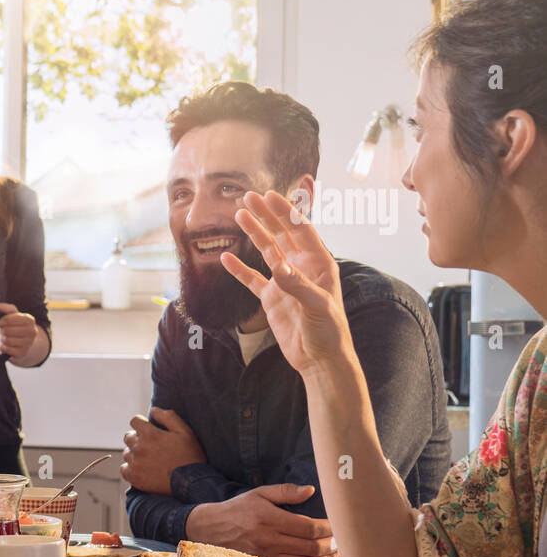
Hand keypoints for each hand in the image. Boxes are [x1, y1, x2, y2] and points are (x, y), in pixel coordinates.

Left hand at [0, 302, 38, 357]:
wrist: (24, 344)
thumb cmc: (16, 328)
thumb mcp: (14, 316)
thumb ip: (6, 308)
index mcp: (30, 320)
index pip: (10, 319)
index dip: (1, 321)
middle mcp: (32, 331)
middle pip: (7, 330)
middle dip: (1, 331)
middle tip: (1, 331)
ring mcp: (29, 343)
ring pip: (7, 340)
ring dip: (2, 339)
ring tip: (3, 338)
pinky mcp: (23, 353)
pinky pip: (7, 349)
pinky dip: (3, 348)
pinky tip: (5, 345)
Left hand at [120, 407, 204, 494]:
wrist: (192, 483)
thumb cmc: (190, 456)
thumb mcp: (185, 431)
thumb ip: (168, 417)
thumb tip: (153, 410)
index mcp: (150, 434)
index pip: (134, 421)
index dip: (141, 423)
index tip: (148, 429)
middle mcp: (139, 448)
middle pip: (128, 437)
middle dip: (137, 438)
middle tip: (150, 445)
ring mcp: (136, 464)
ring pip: (127, 453)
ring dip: (134, 453)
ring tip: (149, 459)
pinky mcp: (135, 478)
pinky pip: (124, 469)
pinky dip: (130, 468)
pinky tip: (142, 468)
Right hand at [184, 483, 335, 556]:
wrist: (209, 529)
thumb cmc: (237, 509)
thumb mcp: (259, 494)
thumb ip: (285, 492)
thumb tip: (310, 490)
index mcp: (269, 518)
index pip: (308, 527)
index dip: (327, 528)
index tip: (337, 525)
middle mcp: (268, 539)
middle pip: (310, 547)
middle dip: (330, 545)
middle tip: (342, 541)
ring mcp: (266, 555)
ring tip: (337, 556)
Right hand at [222, 190, 352, 377]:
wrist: (319, 359)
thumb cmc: (329, 332)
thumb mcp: (318, 307)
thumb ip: (298, 285)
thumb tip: (278, 267)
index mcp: (320, 264)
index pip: (301, 231)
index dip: (286, 213)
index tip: (270, 196)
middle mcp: (301, 269)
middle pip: (281, 235)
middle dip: (266, 216)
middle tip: (248, 198)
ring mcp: (284, 283)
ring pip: (266, 252)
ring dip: (254, 234)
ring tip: (239, 216)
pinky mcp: (271, 299)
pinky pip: (252, 280)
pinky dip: (239, 269)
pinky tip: (226, 258)